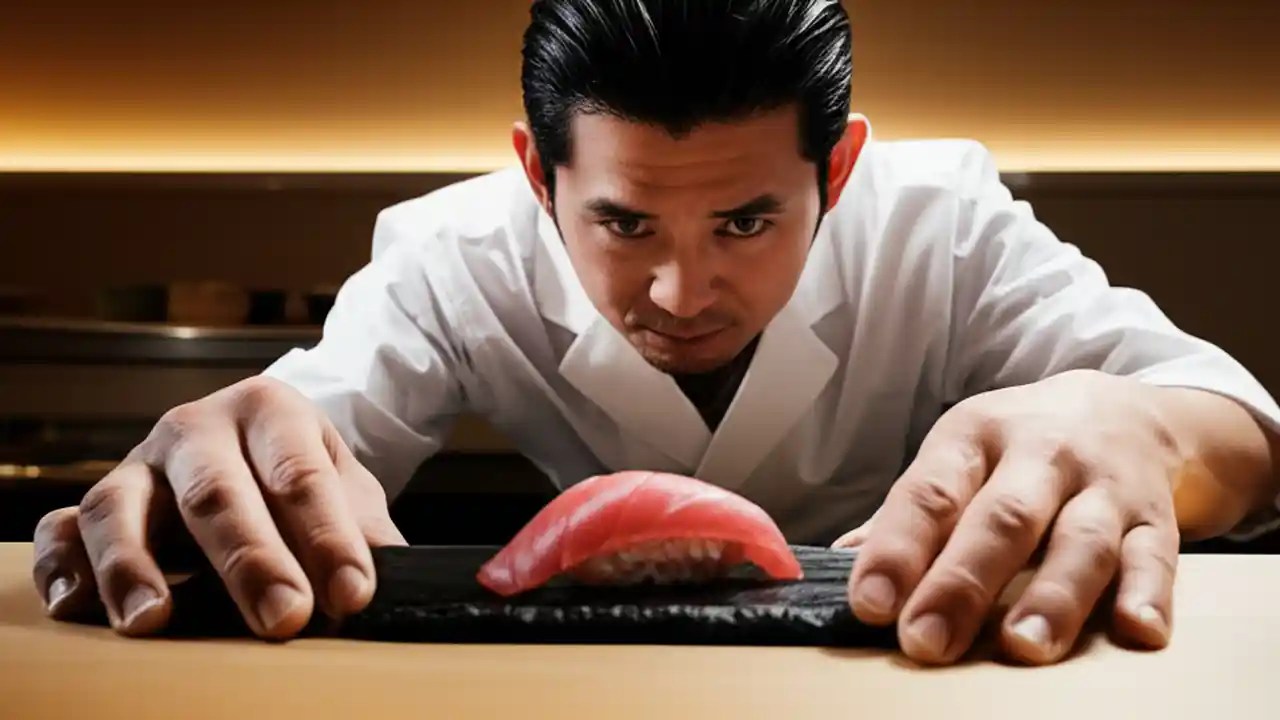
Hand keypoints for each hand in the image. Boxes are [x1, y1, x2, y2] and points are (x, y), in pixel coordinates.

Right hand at [31, 376, 404, 638]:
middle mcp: (197, 427)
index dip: (329, 537)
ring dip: (133, 565)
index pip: (301, 474)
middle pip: (217, 491)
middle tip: (284, 619)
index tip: (353, 594)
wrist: (256, 445)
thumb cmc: (305, 476)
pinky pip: (62, 530)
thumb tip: (393, 580)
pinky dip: (63, 567)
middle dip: (251, 560)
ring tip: (155, 621)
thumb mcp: (350, 489)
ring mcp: (139, 463)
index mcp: (270, 409)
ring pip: (120, 505)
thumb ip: (367, 531)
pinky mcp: (97, 501)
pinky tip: (80, 607)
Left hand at [841, 369, 1187, 664]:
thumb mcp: (958, 459)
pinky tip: (1137, 633)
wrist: (1126, 410)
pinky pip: (1158, 556)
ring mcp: (1103, 484)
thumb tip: (834, 562)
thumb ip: (907, 515)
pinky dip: (1149, 595)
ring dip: (1054, 597)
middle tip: (927, 642)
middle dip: (963, 583)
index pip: (929, 493)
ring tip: (1023, 648)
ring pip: (1080, 540)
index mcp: (973, 436)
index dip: (896, 549)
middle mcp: (1041, 453)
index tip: (870, 604)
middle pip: (1003, 518)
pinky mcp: (1157, 517)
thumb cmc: (1016, 450)